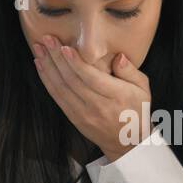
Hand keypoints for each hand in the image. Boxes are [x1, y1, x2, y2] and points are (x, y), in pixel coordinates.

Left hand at [31, 35, 151, 161]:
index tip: (64, 47)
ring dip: (48, 66)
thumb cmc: (136, 111)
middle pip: (73, 80)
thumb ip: (131, 71)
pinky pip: (57, 97)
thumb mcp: (143, 89)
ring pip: (61, 88)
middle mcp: (98, 106)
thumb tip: (118, 57)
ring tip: (39, 48)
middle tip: (46, 39)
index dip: (76, 63)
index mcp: (117, 96)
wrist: (127, 143)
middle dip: (57, 58)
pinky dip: (47, 80)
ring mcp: (84, 114)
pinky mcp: (74, 118)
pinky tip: (40, 66)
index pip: (92, 78)